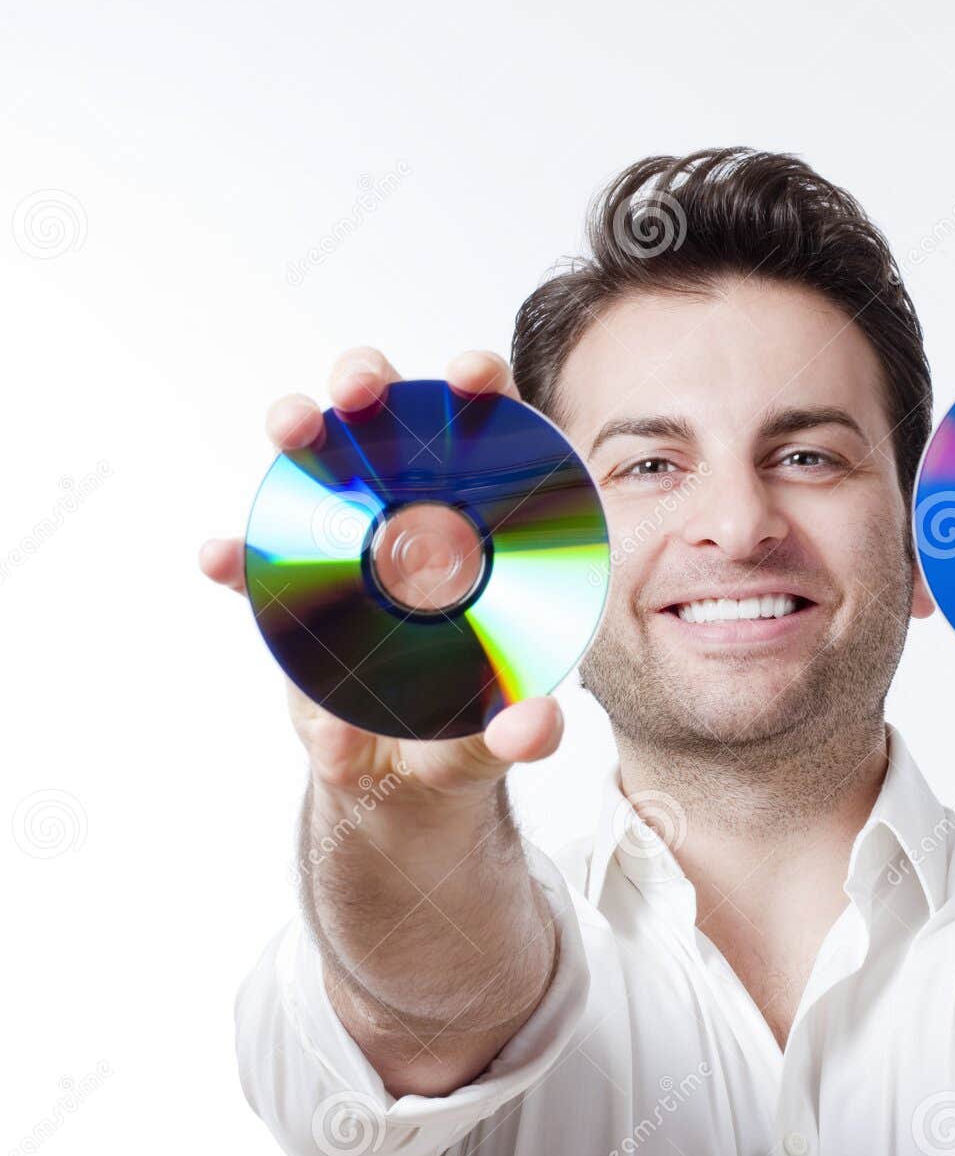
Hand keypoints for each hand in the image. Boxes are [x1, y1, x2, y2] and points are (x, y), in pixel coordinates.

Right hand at [198, 346, 563, 802]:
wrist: (392, 778)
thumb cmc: (462, 731)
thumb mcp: (500, 737)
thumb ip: (524, 732)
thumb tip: (534, 724)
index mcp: (485, 531)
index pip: (493, 439)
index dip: (485, 392)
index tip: (475, 377)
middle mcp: (411, 518)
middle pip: (391, 422)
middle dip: (372, 383)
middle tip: (362, 389)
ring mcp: (345, 546)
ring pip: (317, 466)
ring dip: (300, 431)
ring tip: (294, 430)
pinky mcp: (289, 593)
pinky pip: (255, 566)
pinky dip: (236, 556)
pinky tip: (221, 557)